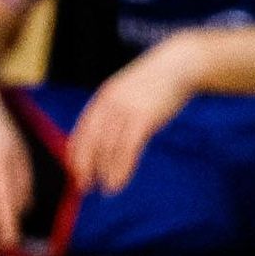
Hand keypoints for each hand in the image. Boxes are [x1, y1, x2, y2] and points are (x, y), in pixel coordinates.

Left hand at [66, 39, 198, 198]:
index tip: (76, 172)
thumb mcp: (128, 92)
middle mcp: (110, 103)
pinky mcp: (143, 117)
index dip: (77, 153)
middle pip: (92, 140)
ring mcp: (126, 110)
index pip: (83, 129)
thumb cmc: (154, 83)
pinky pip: (127, 148)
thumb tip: (106, 137)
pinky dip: (121, 168)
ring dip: (105, 171)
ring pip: (108, 147)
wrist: (178, 66)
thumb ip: (116, 111)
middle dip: (86, 165)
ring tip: (106, 189)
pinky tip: (119, 182)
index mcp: (104, 97)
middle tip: (85, 187)